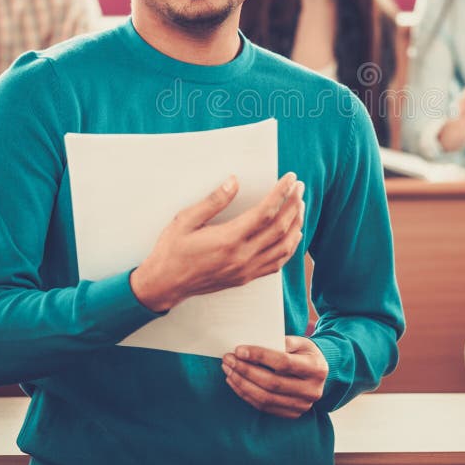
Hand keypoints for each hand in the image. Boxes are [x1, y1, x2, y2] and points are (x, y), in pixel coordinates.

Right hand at [130, 173, 304, 311]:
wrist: (164, 285)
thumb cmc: (172, 251)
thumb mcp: (185, 220)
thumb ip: (213, 201)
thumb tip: (234, 182)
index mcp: (228, 239)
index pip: (265, 212)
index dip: (281, 193)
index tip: (290, 178)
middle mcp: (242, 256)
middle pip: (280, 228)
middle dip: (293, 204)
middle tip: (300, 187)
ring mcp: (246, 269)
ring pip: (284, 247)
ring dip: (296, 224)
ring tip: (300, 206)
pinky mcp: (245, 278)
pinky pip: (277, 263)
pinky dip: (290, 247)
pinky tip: (293, 235)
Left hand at [222, 336, 328, 417]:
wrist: (318, 373)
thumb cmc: (305, 353)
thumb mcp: (300, 342)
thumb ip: (282, 342)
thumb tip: (253, 348)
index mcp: (316, 368)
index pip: (283, 363)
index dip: (260, 356)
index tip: (239, 350)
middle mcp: (311, 390)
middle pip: (272, 383)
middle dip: (246, 371)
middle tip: (228, 359)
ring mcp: (302, 406)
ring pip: (265, 398)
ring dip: (242, 384)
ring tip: (228, 370)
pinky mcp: (291, 414)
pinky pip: (264, 406)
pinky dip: (246, 394)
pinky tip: (235, 382)